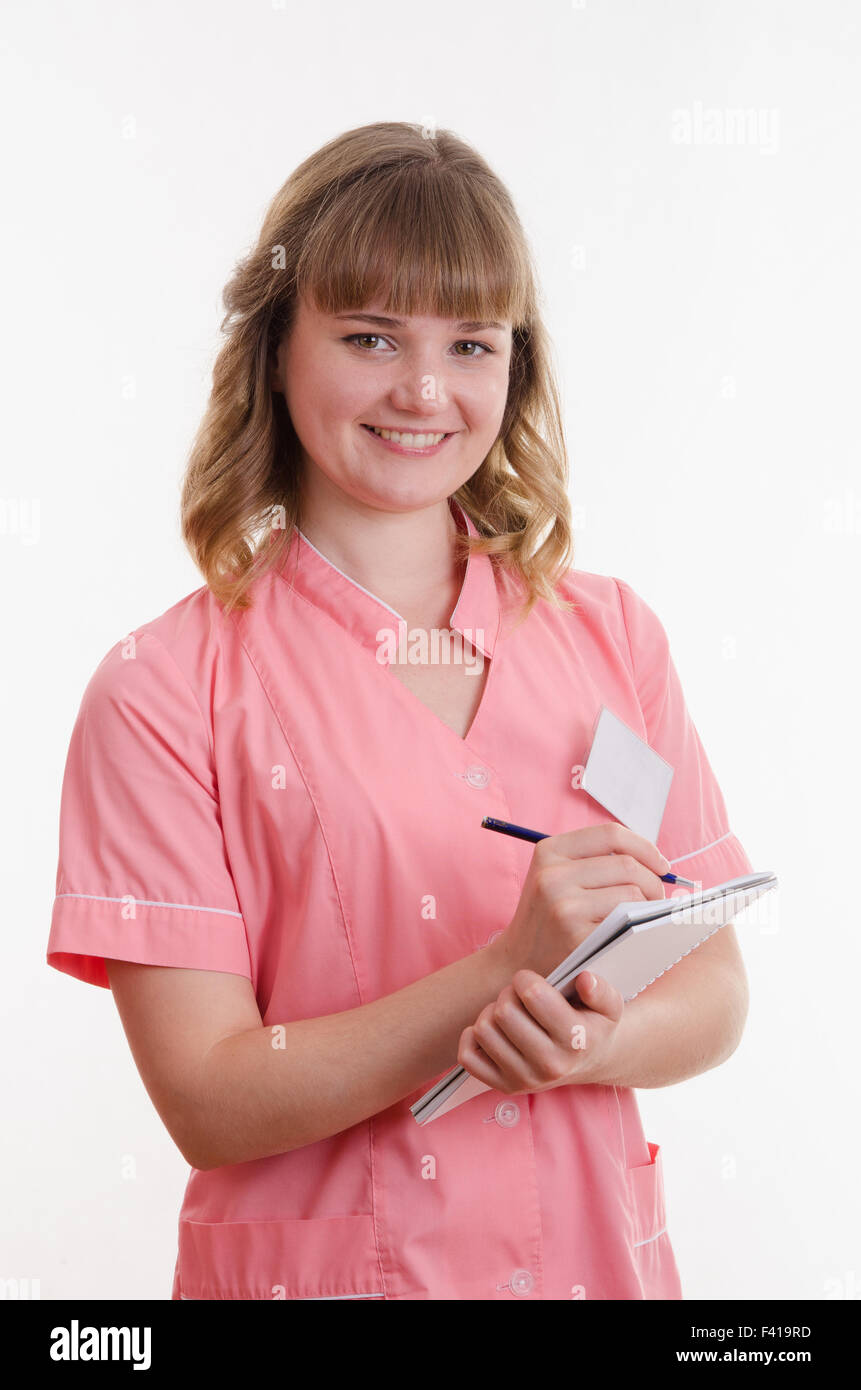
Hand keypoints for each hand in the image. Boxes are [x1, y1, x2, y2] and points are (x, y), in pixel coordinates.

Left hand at [457, 968, 624, 1094]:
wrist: (590, 1062)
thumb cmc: (593, 1024)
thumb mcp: (609, 1005)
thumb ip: (601, 990)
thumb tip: (585, 980)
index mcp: (575, 1040)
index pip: (531, 994)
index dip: (525, 979)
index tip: (532, 982)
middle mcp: (550, 1065)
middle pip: (503, 1011)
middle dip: (509, 994)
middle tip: (521, 998)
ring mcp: (525, 1079)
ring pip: (483, 1029)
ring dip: (491, 1013)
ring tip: (511, 1015)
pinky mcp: (504, 1087)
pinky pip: (467, 1056)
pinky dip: (473, 1037)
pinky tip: (495, 1031)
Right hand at [490, 822, 669, 980]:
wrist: (517, 962)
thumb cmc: (548, 919)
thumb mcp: (555, 877)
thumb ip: (595, 861)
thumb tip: (656, 860)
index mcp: (549, 851)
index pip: (611, 834)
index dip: (645, 846)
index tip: (661, 864)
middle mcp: (552, 875)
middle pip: (628, 864)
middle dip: (654, 881)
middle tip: (657, 898)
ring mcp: (563, 906)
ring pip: (632, 892)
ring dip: (650, 906)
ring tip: (644, 917)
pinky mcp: (576, 936)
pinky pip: (628, 922)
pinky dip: (640, 926)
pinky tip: (634, 934)